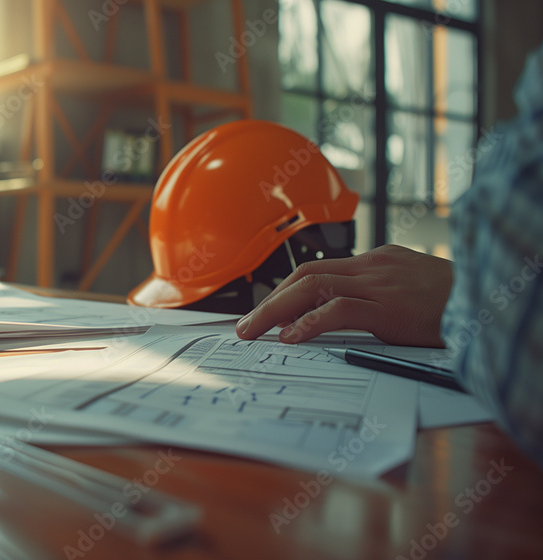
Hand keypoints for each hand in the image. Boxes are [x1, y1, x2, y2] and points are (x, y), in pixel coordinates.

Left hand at [235, 244, 452, 346]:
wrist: (492, 301)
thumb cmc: (455, 303)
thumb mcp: (412, 290)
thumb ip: (378, 296)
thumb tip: (338, 314)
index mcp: (377, 260)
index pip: (318, 270)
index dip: (285, 291)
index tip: (264, 313)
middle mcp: (374, 266)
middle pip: (306, 276)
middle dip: (269, 301)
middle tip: (244, 327)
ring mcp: (381, 284)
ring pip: (313, 288)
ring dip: (276, 312)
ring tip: (253, 333)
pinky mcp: (391, 307)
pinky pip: (340, 310)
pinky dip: (309, 323)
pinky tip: (291, 337)